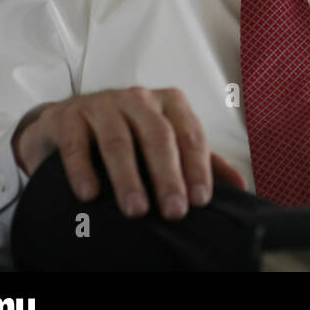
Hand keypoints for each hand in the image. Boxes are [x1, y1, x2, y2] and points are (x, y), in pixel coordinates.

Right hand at [11, 87, 247, 219]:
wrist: (68, 121)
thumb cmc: (128, 131)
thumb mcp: (167, 140)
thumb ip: (202, 160)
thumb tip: (241, 186)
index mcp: (169, 102)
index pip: (189, 134)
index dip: (197, 168)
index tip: (200, 200)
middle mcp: (138, 98)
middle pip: (157, 136)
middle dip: (168, 176)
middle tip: (174, 211)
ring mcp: (103, 104)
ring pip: (118, 141)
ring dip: (128, 178)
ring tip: (136, 210)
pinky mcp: (70, 116)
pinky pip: (76, 143)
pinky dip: (82, 169)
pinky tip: (89, 194)